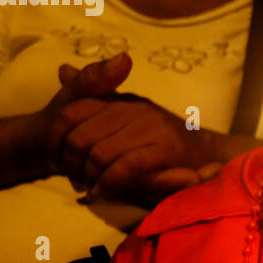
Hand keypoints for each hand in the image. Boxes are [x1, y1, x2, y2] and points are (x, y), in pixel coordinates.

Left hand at [44, 61, 219, 201]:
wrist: (206, 151)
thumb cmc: (157, 137)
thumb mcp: (122, 112)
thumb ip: (93, 94)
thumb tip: (62, 70)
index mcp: (118, 98)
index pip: (71, 112)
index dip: (56, 140)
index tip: (56, 161)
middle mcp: (132, 107)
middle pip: (81, 138)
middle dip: (72, 165)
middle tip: (76, 181)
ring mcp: (150, 126)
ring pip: (100, 154)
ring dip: (90, 178)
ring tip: (90, 189)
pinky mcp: (166, 147)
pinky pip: (125, 166)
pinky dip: (110, 183)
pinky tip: (104, 192)